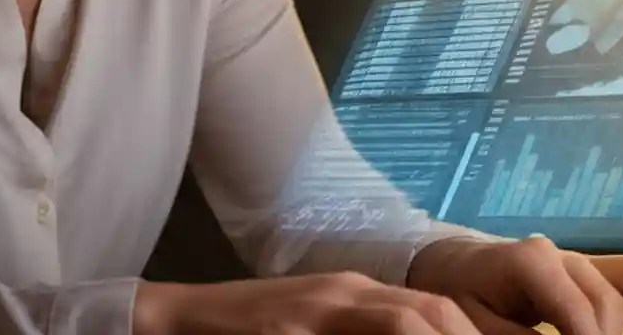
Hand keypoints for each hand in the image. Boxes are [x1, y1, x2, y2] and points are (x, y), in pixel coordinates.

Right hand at [134, 271, 483, 334]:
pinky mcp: (300, 320)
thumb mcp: (319, 332)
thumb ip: (366, 333)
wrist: (184, 318)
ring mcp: (326, 303)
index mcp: (361, 296)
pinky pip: (367, 328)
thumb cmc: (255, 334)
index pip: (437, 311)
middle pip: (435, 310)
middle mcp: (351, 292)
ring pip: (410, 316)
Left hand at [406, 236, 622, 334]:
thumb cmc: (461, 293)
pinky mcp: (590, 267)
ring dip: (620, 330)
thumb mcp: (479, 322)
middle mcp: (561, 253)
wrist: (453, 265)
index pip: (578, 313)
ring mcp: (578, 258)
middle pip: (603, 305)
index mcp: (530, 261)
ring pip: (620, 295)